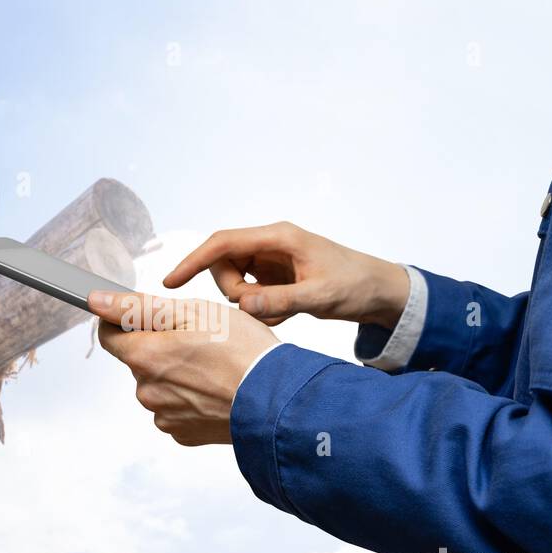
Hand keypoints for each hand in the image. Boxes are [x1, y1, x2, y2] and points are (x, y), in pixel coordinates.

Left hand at [88, 290, 278, 445]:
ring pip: (159, 385)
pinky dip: (191, 398)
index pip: (109, 335)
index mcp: (144, 357)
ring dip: (177, 374)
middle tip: (199, 340)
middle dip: (160, 347)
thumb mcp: (191, 312)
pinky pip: (177, 409)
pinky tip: (215, 389)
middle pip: (139, 360)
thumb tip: (97, 301)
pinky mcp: (184, 434)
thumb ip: (136, 307)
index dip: (123, 320)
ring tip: (213, 366)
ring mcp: (165, 416)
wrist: (278, 400)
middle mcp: (147, 391)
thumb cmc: (242, 350)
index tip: (146, 316)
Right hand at [164, 221, 408, 327]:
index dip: (193, 261)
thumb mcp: (320, 296)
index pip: (222, 243)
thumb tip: (244, 305)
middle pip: (223, 265)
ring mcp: (272, 261)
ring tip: (280, 313)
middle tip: (260, 309)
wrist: (380, 291)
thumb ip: (282, 301)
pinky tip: (284, 314)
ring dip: (247, 303)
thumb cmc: (356, 285)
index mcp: (278, 237)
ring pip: (234, 282)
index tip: (171, 283)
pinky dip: (259, 309)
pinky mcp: (275, 277)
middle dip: (232, 292)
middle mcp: (270, 245)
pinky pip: (250, 294)